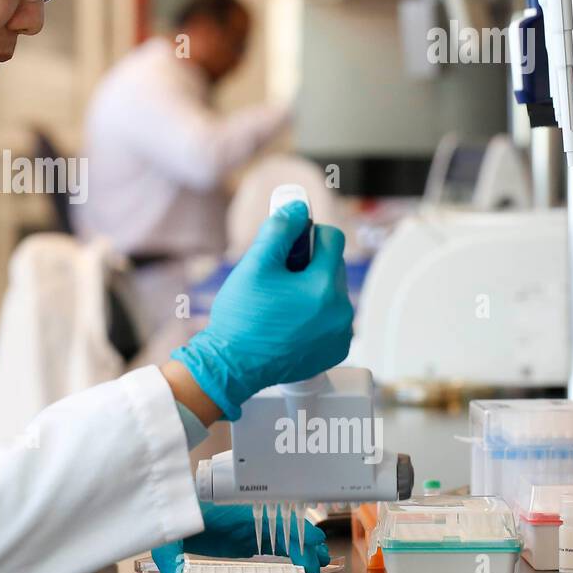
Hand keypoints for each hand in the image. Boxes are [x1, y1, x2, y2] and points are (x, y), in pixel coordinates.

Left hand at [152, 502, 330, 572]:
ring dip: (302, 547)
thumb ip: (173, 556)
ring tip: (319, 563)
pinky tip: (302, 564)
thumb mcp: (170, 537)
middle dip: (305, 542)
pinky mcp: (244, 538)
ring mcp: (247, 528)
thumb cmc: (172, 515)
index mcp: (231, 514)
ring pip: (283, 536)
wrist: (169, 509)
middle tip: (320, 562)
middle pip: (282, 528)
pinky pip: (273, 543)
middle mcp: (244, 519)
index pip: (270, 520)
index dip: (293, 532)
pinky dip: (290, 552)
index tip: (310, 545)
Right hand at [171, 200, 351, 419]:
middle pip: (332, 266)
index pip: (331, 238)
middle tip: (276, 281)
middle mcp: (340, 311)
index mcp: (323, 286)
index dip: (306, 236)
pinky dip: (315, 315)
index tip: (286, 248)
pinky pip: (332, 318)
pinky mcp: (335, 350)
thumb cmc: (239, 318)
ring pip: (331, 292)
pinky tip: (288, 323)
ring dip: (311, 290)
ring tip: (280, 305)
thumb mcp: (254, 265)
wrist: (232, 366)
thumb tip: (297, 206)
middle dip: (308, 266)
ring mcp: (340, 334)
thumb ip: (279, 229)